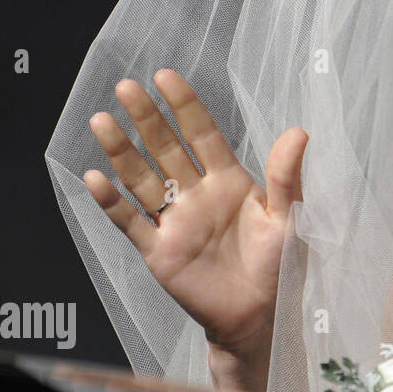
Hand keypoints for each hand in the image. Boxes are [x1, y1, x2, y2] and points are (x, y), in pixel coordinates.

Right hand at [84, 69, 307, 391]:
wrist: (261, 315)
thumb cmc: (280, 265)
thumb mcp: (290, 217)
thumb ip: (288, 176)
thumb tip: (299, 132)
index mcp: (230, 181)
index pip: (203, 134)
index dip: (185, 106)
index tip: (166, 77)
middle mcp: (197, 195)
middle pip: (166, 149)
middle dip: (146, 118)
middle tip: (126, 87)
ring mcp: (175, 221)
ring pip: (141, 179)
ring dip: (121, 151)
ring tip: (101, 121)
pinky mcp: (158, 250)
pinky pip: (130, 222)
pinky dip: (111, 202)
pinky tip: (94, 178)